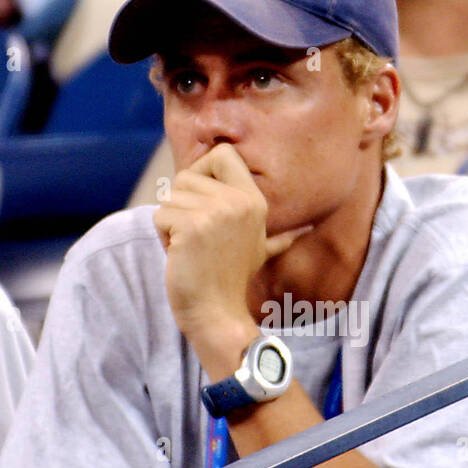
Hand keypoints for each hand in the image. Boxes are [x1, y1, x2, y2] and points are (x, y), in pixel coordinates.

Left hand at [153, 144, 308, 356]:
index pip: (222, 153)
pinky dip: (164, 238)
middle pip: (186, 175)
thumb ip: (279, 236)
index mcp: (254, 200)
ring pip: (169, 198)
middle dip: (180, 206)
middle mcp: (239, 201)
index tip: (202, 200)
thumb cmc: (230, 281)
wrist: (217, 314)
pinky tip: (182, 256)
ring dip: (171, 226)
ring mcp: (216, 212)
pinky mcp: (192, 226)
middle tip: (197, 237)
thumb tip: (307, 230)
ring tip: (192, 250)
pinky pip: (160, 216)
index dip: (202, 170)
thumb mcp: (260, 250)